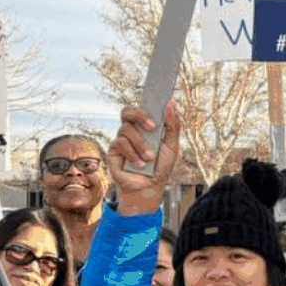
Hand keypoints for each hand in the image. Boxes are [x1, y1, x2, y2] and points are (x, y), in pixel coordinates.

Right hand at [105, 101, 182, 215]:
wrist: (149, 187)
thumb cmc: (161, 166)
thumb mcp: (172, 146)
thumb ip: (173, 125)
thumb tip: (172, 102)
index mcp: (145, 126)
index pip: (142, 107)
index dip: (147, 101)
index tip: (157, 98)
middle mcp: (132, 130)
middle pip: (127, 111)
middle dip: (140, 116)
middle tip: (152, 127)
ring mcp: (121, 139)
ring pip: (126, 130)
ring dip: (141, 144)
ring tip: (150, 158)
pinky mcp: (113, 151)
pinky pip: (120, 144)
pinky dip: (132, 154)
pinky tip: (140, 164)